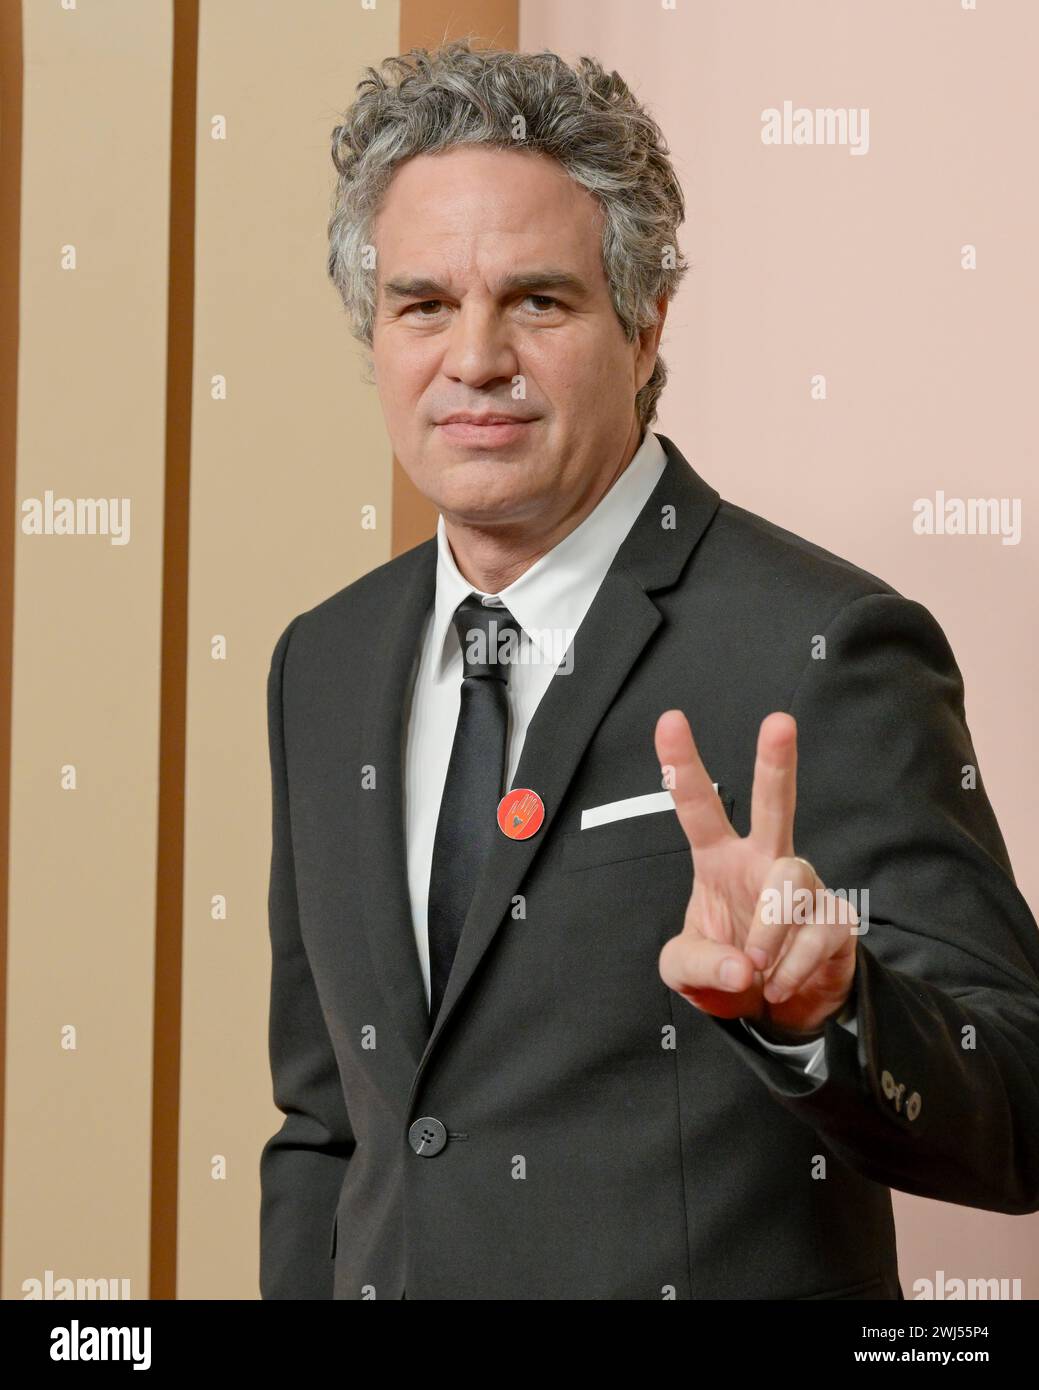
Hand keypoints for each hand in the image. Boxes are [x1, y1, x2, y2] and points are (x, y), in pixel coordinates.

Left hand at [654, 709, 856, 1039]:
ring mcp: (804, 886)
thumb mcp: (685, 972)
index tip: (669, 720)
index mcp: (718, 860)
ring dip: (769, 932)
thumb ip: (700, 965)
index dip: (682, 766)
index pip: (698, 808)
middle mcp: (763, 861)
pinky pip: (818, 932)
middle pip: (773, 804)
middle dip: (776, 763)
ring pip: (790, 883)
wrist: (776, 1012)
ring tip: (757, 971)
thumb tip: (743, 967)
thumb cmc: (725, 972)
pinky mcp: (836, 917)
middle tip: (779, 723)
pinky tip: (781, 984)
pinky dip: (794, 966)